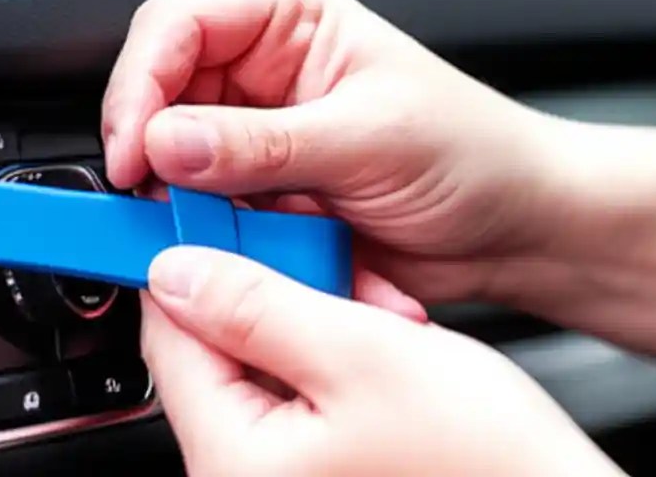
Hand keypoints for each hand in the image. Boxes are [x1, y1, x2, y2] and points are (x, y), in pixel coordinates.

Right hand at [102, 0, 574, 308]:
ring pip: (172, 166)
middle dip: (155, 154)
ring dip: (193, 207)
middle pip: (159, 96)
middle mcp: (260, 70)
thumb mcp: (367, 139)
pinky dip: (225, 243)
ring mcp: (254, 136)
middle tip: (159, 203)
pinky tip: (265, 253)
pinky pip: (206, 216)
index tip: (136, 150)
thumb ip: (261, 143)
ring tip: (233, 233)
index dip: (141, 85)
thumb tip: (168, 142)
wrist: (513, 229)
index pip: (176, 26)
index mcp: (287, 16)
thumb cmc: (470, 153)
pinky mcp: (258, 195)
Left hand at [141, 246, 623, 476]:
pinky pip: (299, 393)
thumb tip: (176, 269)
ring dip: (313, 318)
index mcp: (232, 460)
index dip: (190, 256)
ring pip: (263, 362)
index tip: (213, 205)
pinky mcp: (320, 471)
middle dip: (272, 291)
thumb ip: (254, 307)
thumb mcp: (362, 354)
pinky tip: (382, 342)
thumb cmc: (485, 461)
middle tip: (329, 261)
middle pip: (216, 348)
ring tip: (378, 313)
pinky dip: (333, 355)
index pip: (170, 335)